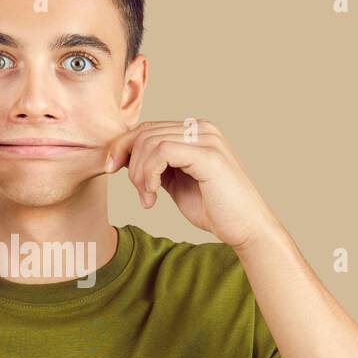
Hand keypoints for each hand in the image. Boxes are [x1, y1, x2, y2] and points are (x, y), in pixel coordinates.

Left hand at [103, 119, 271, 249]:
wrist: (245, 229)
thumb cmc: (213, 209)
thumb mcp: (176, 182)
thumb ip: (156, 166)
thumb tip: (123, 156)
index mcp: (196, 131)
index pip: (148, 127)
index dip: (123, 147)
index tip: (111, 169)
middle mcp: (203, 128)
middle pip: (145, 131)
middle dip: (129, 162)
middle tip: (139, 193)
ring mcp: (207, 138)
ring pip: (150, 141)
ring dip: (139, 173)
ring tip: (147, 198)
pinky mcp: (208, 154)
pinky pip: (162, 151)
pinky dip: (148, 173)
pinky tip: (153, 195)